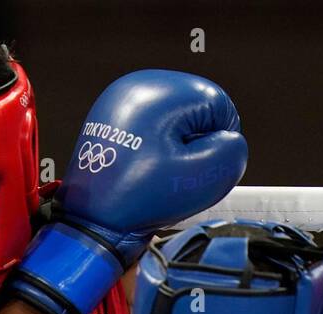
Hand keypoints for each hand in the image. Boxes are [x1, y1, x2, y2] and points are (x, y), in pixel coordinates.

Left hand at [8, 70, 246, 313]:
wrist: (91, 219)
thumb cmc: (137, 199)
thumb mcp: (200, 178)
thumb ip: (231, 152)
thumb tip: (231, 140)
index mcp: (163, 91)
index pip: (219, 106)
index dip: (217, 144)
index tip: (196, 168)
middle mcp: (139, 85)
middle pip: (195, 112)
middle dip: (193, 144)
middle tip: (173, 174)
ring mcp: (122, 99)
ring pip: (173, 121)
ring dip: (174, 148)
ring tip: (155, 174)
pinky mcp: (112, 117)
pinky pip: (150, 129)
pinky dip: (154, 148)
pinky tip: (143, 170)